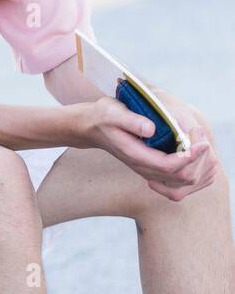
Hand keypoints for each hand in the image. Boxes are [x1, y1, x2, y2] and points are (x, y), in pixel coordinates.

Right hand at [73, 96, 217, 201]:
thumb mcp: (112, 112)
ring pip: (184, 181)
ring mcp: (149, 171)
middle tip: (202, 137)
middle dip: (199, 160)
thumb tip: (152, 128)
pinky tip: (197, 154)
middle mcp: (143, 168)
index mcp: (135, 155)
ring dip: (199, 165)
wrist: (92, 127)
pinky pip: (181, 180)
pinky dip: (195, 170)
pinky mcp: (154, 169)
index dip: (189, 156)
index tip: (200, 139)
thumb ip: (131, 120)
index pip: (169, 166)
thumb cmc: (103, 116)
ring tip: (202, 143)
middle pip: (182, 177)